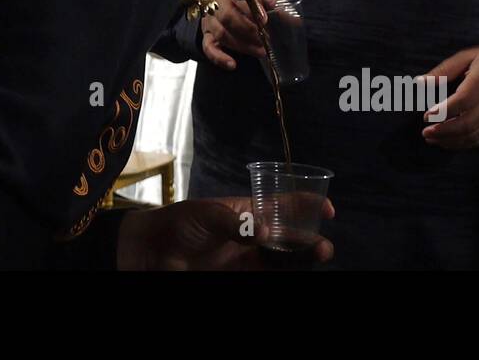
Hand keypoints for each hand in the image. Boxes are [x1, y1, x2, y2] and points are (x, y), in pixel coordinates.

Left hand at [117, 196, 334, 269]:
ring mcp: (246, 257)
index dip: (305, 203)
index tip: (327, 208)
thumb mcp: (205, 214)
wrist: (151, 252)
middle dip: (309, 239)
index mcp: (246, 211)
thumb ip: (234, 222)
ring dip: (300, 258)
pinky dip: (283, 271)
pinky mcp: (238, 276)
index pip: (282, 205)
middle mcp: (251, 234)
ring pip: (282, 258)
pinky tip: (294, 269)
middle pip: (288, 236)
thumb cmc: (177, 224)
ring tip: (318, 256)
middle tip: (323, 246)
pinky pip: (267, 273)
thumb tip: (263, 231)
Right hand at [201, 0, 280, 69]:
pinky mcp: (206, 36)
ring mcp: (209, 20)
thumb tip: (295, 19)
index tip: (265, 21)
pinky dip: (220, 58)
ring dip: (242, 45)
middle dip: (248, 31)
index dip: (253, 10)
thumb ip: (277, 5)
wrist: (224, 4)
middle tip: (264, 41)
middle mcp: (215, 2)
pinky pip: (208, 48)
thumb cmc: (246, 2)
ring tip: (260, 52)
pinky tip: (232, 64)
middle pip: (227, 17)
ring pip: (221, 34)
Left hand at [420, 43, 478, 149]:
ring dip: (452, 140)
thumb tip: (419, 82)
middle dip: (445, 131)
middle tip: (425, 132)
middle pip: (470, 122)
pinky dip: (463, 144)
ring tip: (431, 138)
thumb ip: (444, 70)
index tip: (427, 116)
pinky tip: (446, 142)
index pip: (465, 100)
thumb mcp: (467, 55)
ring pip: (475, 134)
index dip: (445, 111)